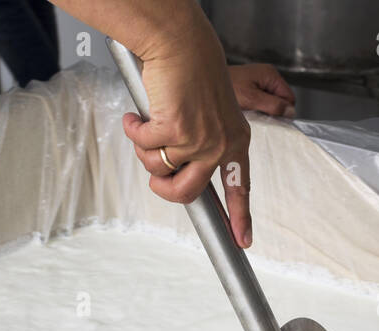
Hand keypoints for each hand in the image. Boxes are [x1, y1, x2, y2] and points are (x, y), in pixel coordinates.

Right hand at [118, 12, 254, 246]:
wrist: (180, 43)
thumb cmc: (191, 72)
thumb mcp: (207, 113)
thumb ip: (199, 144)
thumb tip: (176, 172)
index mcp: (235, 140)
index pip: (240, 186)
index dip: (241, 217)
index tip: (244, 240)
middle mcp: (220, 143)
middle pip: (186, 193)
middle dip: (162, 189)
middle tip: (155, 176)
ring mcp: (199, 139)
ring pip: (159, 168)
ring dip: (145, 149)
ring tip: (148, 124)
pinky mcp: (175, 130)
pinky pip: (144, 145)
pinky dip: (134, 130)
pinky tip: (138, 115)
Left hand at [227, 64, 295, 116]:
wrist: (205, 81)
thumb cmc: (226, 87)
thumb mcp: (252, 99)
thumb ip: (273, 105)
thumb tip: (290, 112)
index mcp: (270, 75)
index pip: (289, 98)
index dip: (283, 110)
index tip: (271, 118)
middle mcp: (267, 76)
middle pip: (281, 100)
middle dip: (273, 110)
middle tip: (257, 114)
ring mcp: (260, 81)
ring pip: (272, 102)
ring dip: (263, 110)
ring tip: (250, 110)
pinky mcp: (252, 87)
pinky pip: (262, 101)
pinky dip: (256, 108)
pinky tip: (246, 108)